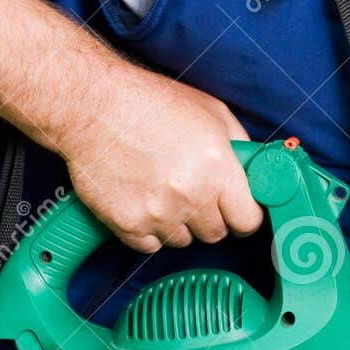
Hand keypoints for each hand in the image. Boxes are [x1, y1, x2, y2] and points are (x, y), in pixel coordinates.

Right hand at [58, 62, 262, 252]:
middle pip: (216, 234)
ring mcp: (157, 213)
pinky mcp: (126, 223)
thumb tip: (256, 172)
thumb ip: (240, 147)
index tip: (238, 210)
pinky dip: (150, 231)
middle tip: (196, 193)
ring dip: (179, 224)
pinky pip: (150, 246)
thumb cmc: (152, 103)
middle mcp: (191, 196)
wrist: (93, 106)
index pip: (248, 221)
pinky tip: (145, 203)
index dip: (245, 216)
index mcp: (218, 168)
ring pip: (183, 241)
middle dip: (212, 217)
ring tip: (164, 192)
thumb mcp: (213, 112)